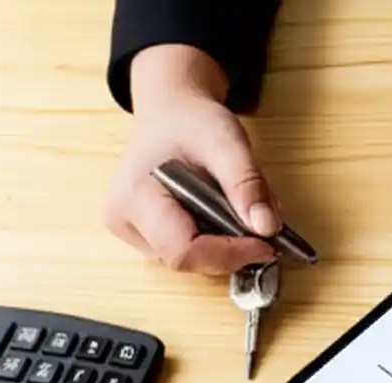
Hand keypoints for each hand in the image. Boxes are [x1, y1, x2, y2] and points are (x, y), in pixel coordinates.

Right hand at [104, 45, 279, 273]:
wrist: (170, 111)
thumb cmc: (190, 121)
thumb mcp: (226, 140)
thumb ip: (247, 183)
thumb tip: (267, 227)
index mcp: (135, 196)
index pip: (183, 250)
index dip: (229, 254)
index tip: (266, 243)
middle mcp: (124, 219)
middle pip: (186, 260)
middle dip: (230, 249)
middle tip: (259, 224)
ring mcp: (130, 231)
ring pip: (188, 261)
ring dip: (222, 246)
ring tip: (235, 210)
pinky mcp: (142, 235)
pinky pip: (184, 252)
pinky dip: (211, 242)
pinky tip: (218, 215)